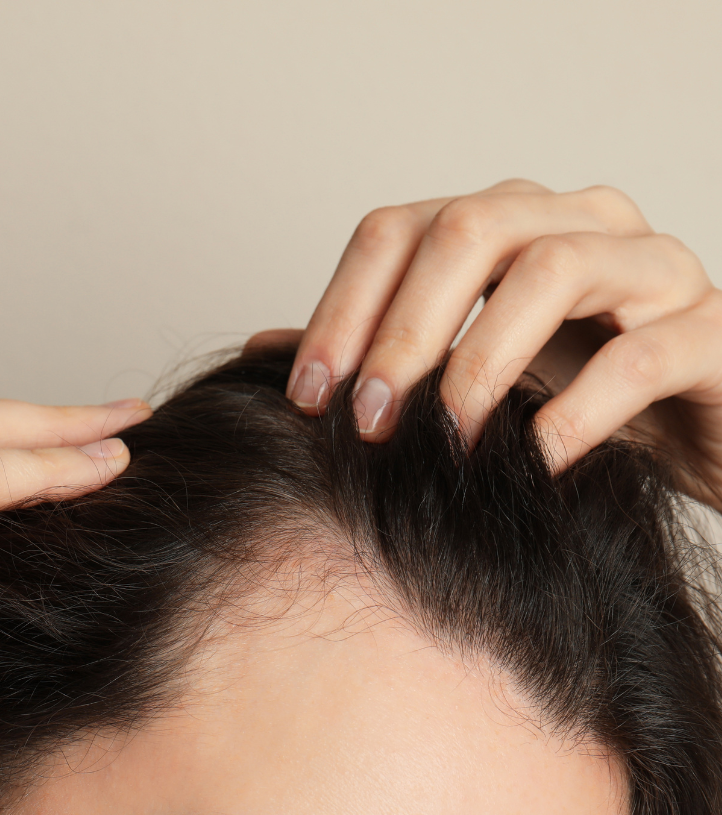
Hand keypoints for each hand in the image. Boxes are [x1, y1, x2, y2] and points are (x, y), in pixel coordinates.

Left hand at [284, 179, 721, 503]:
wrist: (700, 427)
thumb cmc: (570, 395)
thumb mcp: (463, 369)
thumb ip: (376, 353)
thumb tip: (268, 352)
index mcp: (507, 224)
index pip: (397, 230)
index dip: (340, 310)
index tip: (307, 397)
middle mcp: (578, 222)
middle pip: (467, 230)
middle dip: (402, 331)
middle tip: (369, 421)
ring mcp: (652, 268)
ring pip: (552, 270)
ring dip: (480, 364)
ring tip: (450, 442)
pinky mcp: (712, 330)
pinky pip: (641, 354)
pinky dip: (576, 413)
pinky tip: (534, 462)